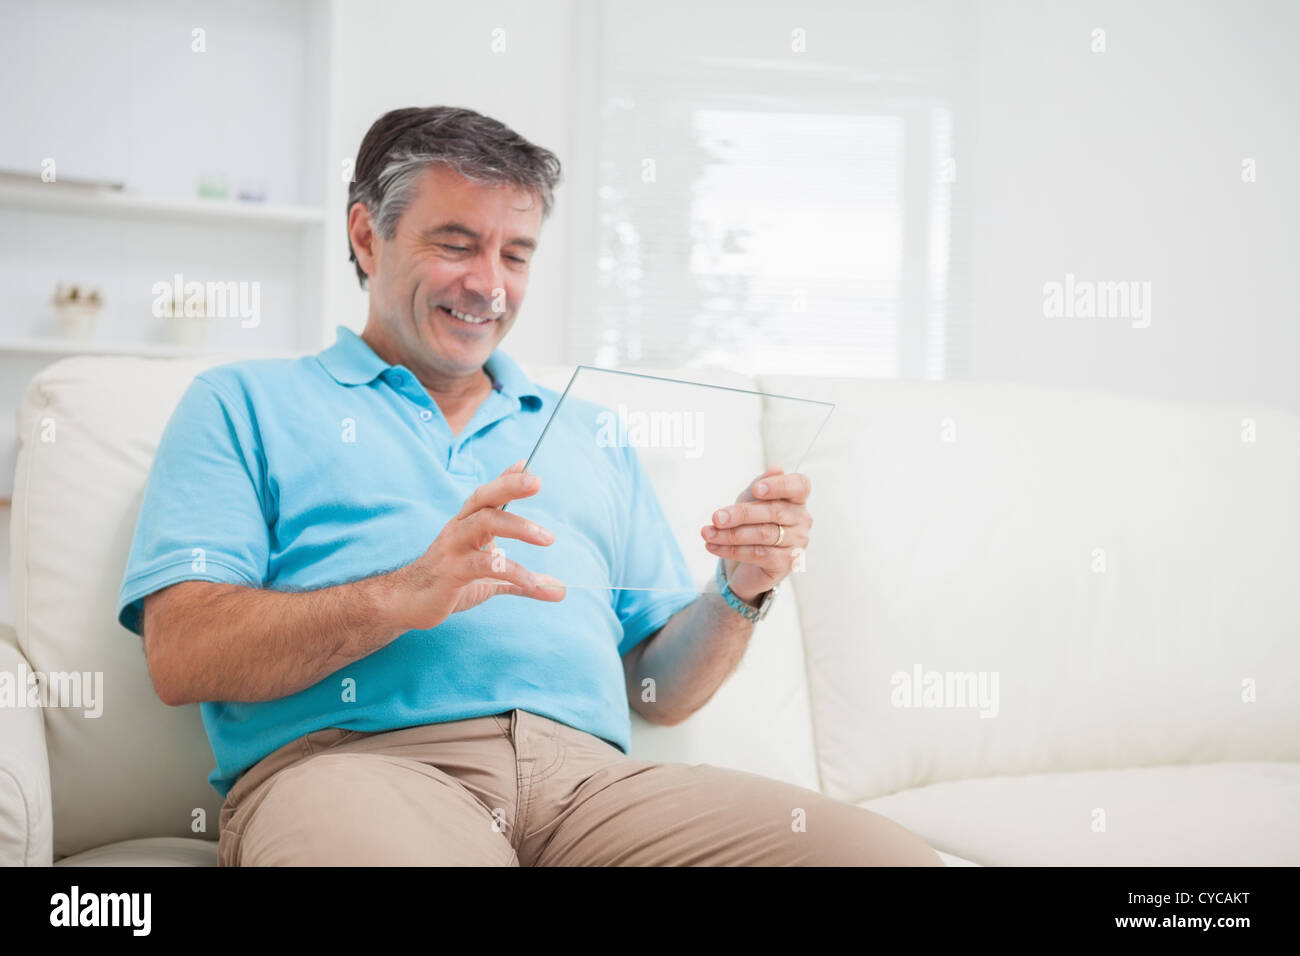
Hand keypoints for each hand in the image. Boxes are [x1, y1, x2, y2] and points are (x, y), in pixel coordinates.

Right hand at [392, 459, 564, 629]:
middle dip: (510, 486)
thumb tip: (562, 590)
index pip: (488, 494)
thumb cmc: (452, 580)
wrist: (409, 602)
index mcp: (468, 523)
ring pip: (484, 523)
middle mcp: (459, 528)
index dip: (507, 478)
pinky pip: (484, 565)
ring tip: (548, 537)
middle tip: (538, 481)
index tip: (527, 464)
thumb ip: (524, 577)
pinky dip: (512, 571)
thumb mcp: (491, 575)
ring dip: (518, 527)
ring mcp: (453, 548)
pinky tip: (533, 583)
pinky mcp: (451, 571)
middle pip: (484, 498)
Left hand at [700, 466, 811, 605]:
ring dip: (731, 534)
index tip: (756, 489)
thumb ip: (761, 483)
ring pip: (763, 535)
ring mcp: (797, 543)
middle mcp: (802, 520)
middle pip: (774, 512)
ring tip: (708, 533)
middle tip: (716, 517)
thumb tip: (776, 468)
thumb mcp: (752, 500)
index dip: (779, 486)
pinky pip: (757, 554)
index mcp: (796, 499)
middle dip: (741, 514)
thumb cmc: (753, 523)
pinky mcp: (786, 564)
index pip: (799, 486)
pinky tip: (713, 547)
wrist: (750, 562)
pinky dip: (731, 550)